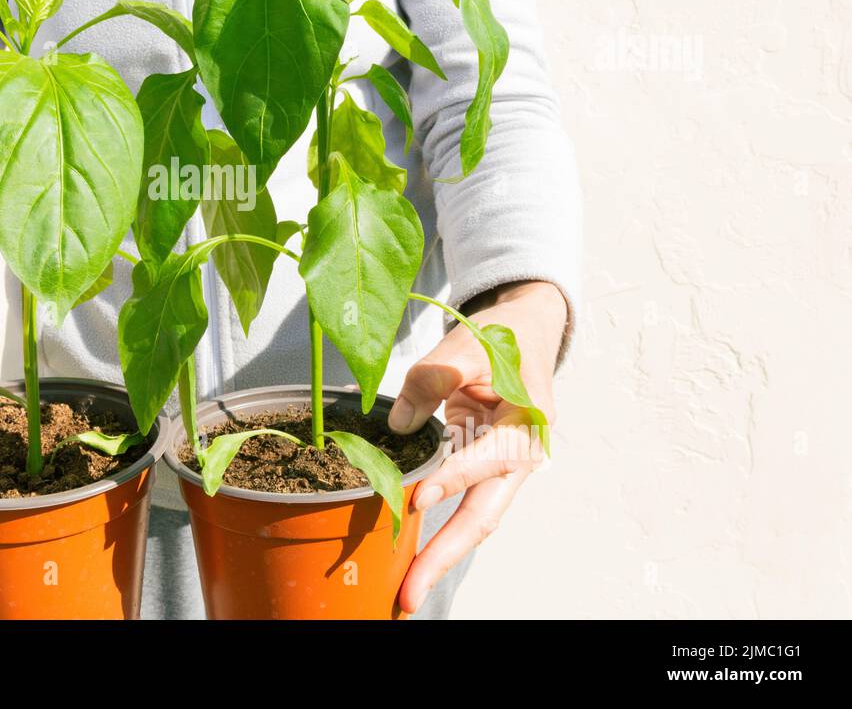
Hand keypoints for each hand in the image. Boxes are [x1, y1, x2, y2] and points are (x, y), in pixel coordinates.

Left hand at [387, 280, 565, 613]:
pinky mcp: (484, 472)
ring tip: (404, 591)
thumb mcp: (468, 343)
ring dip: (439, 554)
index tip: (416, 498)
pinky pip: (460, 506)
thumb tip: (399, 423)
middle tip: (409, 593)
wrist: (527, 333)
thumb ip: (435, 375)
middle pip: (484, 514)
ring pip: (473, 519)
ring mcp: (504, 469)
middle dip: (444, 554)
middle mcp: (520, 455)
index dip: (451, 478)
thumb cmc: (501, 337)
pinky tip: (408, 555)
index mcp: (527, 422)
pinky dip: (436, 531)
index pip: (486, 458)